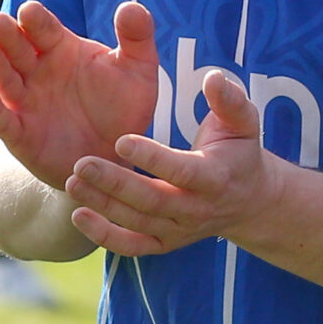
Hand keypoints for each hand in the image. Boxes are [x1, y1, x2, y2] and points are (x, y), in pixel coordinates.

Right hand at [0, 0, 160, 187]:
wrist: (117, 154)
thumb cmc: (123, 106)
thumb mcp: (138, 70)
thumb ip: (137, 37)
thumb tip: (130, 6)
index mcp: (61, 48)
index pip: (44, 28)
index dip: (35, 19)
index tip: (29, 11)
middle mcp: (37, 71)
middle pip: (16, 48)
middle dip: (6, 34)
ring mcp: (25, 101)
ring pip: (3, 78)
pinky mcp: (20, 134)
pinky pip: (2, 119)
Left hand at [64, 69, 276, 255]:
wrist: (250, 200)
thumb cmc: (238, 151)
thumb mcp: (243, 123)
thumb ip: (229, 100)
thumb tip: (213, 77)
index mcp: (216, 177)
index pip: (182, 171)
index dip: (152, 158)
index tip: (120, 141)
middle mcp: (197, 208)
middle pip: (153, 200)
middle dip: (116, 183)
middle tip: (82, 163)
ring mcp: (180, 229)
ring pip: (138, 222)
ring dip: (103, 205)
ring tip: (72, 182)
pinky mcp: (165, 242)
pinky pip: (133, 246)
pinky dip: (104, 237)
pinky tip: (78, 216)